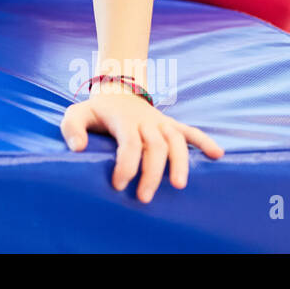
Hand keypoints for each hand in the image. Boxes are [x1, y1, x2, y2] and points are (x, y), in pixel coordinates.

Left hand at [60, 88, 223, 203]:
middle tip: (144, 198)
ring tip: (179, 186)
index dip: (126, 165)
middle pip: (155, 146)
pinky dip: (204, 141)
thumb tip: (79, 148)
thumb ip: (72, 128)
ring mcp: (160, 122)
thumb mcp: (76, 113)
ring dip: (180, 162)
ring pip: (176, 140)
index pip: (129, 143)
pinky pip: (190, 131)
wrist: (116, 91)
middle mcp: (145, 121)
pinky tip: (217, 155)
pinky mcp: (170, 125)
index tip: (119, 185)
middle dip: (152, 173)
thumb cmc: (96, 111)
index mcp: (123, 120)